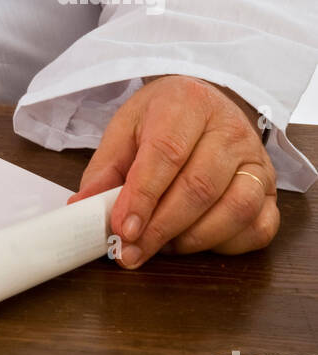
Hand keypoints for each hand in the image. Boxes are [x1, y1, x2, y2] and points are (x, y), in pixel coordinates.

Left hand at [67, 75, 277, 266]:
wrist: (203, 104)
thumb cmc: (162, 118)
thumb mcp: (126, 128)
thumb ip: (105, 169)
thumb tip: (83, 208)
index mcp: (188, 102)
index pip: (167, 153)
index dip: (144, 196)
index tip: (122, 229)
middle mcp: (230, 129)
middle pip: (199, 187)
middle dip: (160, 228)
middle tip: (131, 251)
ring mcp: (257, 160)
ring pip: (233, 210)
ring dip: (191, 239)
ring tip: (159, 245)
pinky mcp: (270, 189)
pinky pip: (257, 228)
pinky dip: (225, 245)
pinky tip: (194, 241)